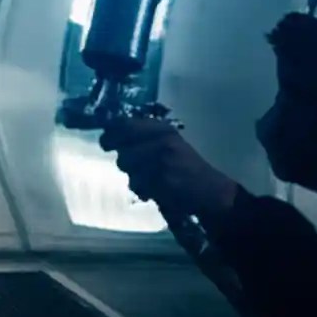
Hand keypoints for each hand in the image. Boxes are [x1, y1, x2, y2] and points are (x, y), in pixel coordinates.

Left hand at [99, 118, 239, 222]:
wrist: (210, 190)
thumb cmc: (185, 165)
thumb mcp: (167, 142)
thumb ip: (141, 137)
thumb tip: (108, 136)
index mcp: (162, 129)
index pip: (125, 125)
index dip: (111, 133)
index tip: (106, 142)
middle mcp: (161, 141)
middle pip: (123, 151)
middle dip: (126, 162)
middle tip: (135, 167)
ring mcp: (161, 161)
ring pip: (129, 169)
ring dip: (134, 177)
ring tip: (149, 180)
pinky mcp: (162, 181)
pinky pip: (138, 185)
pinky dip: (143, 190)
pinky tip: (154, 191)